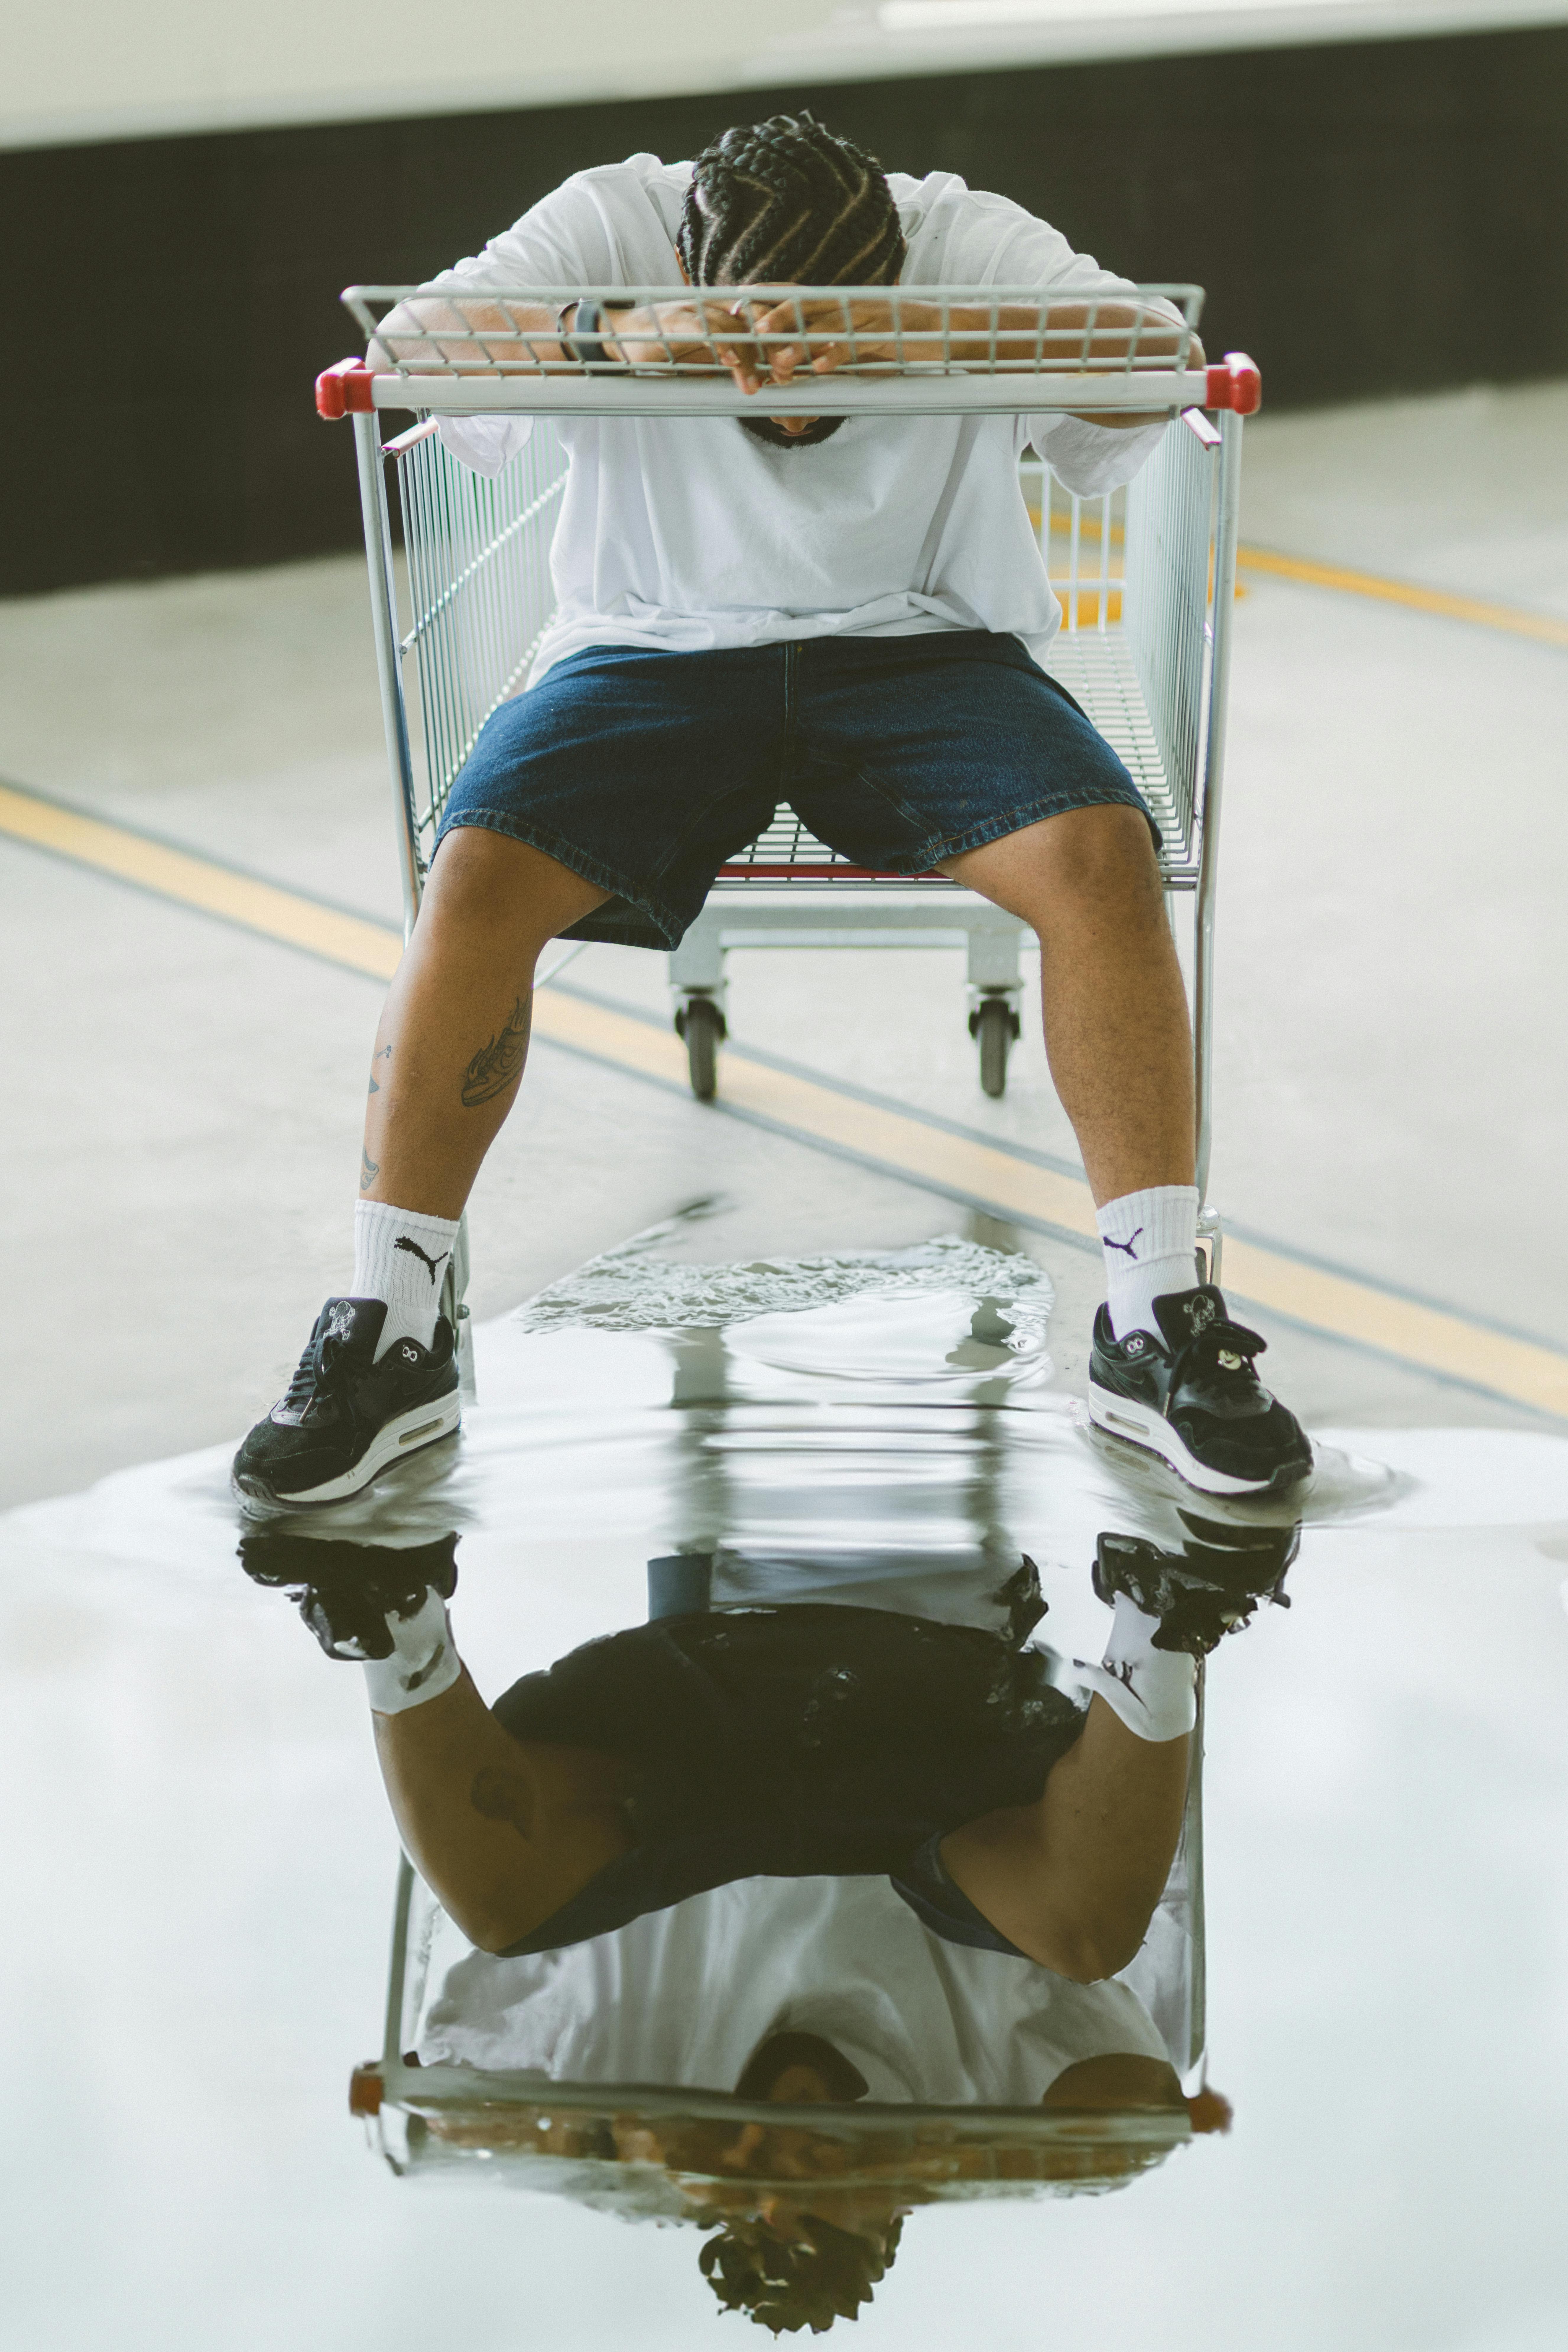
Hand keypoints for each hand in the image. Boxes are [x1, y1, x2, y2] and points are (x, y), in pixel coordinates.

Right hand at [603, 297, 781, 391]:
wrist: (624, 335)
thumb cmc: (668, 348)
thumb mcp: (706, 356)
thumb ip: (732, 364)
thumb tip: (761, 383)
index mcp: (726, 311)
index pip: (762, 319)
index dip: (782, 339)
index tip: (795, 366)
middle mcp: (715, 305)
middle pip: (754, 321)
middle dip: (772, 350)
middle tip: (783, 379)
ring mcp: (696, 309)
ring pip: (732, 327)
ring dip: (746, 358)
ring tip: (754, 385)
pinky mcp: (676, 318)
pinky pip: (704, 328)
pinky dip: (720, 343)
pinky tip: (731, 361)